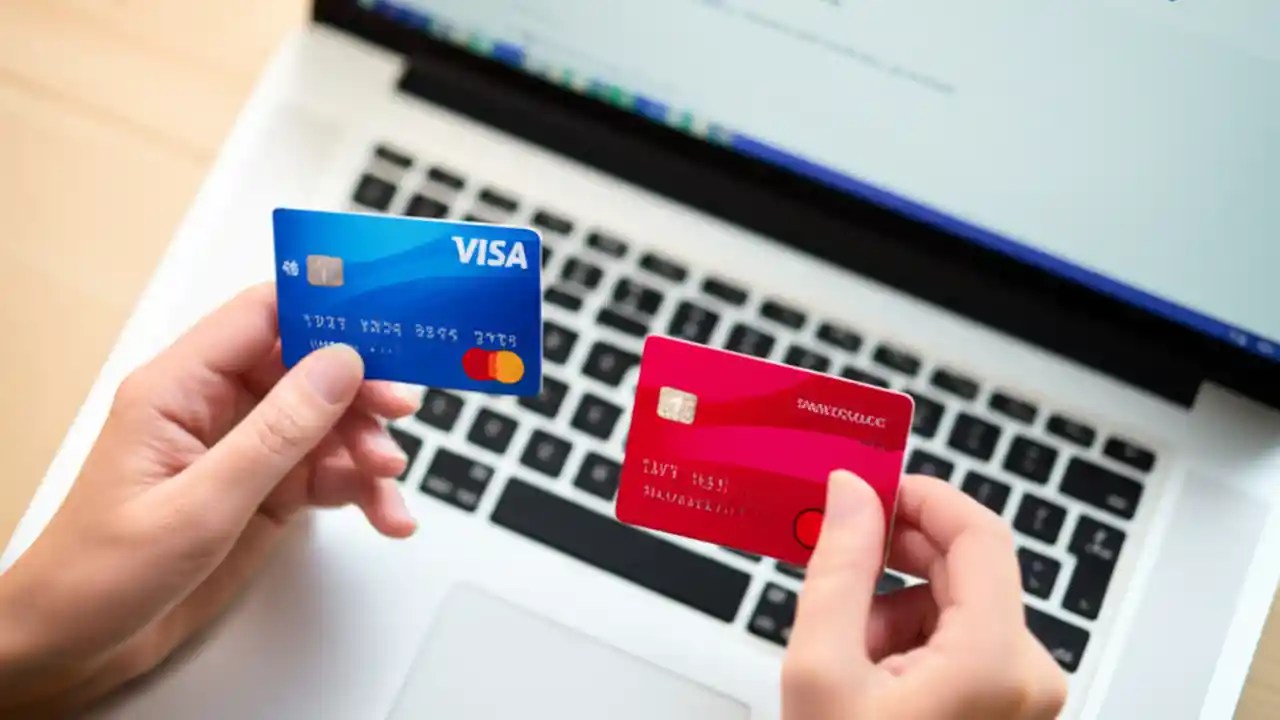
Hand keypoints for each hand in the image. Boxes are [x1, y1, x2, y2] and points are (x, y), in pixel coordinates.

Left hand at [0, 284, 420, 715]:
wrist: (77, 645)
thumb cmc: (103, 573)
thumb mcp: (199, 504)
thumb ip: (275, 433)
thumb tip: (339, 366)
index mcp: (180, 388)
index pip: (262, 317)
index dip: (325, 308)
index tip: (386, 319)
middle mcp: (215, 408)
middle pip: (307, 368)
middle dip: (360, 388)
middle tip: (400, 410)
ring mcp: (242, 449)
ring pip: (326, 424)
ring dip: (366, 449)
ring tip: (387, 483)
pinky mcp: (263, 490)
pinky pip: (327, 472)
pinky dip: (362, 490)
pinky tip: (386, 515)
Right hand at [782, 471, 1066, 718]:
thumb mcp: (822, 668)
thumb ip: (838, 567)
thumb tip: (851, 494)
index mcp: (995, 661)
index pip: (978, 534)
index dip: (921, 496)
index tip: (872, 484)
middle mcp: (1028, 675)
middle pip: (967, 568)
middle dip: (895, 557)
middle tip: (839, 549)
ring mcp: (1022, 696)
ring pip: (959, 603)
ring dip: (896, 606)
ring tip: (848, 651)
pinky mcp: (1006, 707)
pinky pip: (963, 640)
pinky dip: (912, 640)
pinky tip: (870, 674)